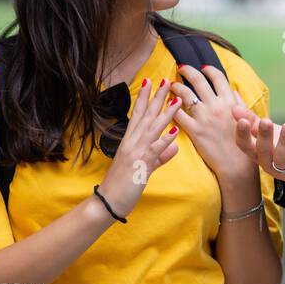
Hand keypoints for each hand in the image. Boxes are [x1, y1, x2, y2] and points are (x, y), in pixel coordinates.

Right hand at [97, 77, 182, 217]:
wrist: (107, 202)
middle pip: (145, 116)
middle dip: (156, 98)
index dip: (145, 98)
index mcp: (129, 142)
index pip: (138, 115)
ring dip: (165, 114)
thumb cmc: (123, 185)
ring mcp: (135, 153)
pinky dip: (164, 141)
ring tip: (177, 100)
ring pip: (152, 129)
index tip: (151, 82)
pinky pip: (154, 151)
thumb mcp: (143, 168)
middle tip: (166, 80)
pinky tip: (174, 131)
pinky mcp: (140, 165)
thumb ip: (159, 157)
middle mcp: (131, 143)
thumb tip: (173, 149)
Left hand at [166, 65, 258, 183]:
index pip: (218, 78)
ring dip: (176, 86)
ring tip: (171, 85)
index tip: (203, 67)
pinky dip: (171, 108)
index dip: (209, 70)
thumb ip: (239, 103)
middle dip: (188, 71)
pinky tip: (167, 105)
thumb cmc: (245, 142)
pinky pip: (178, 115)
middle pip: (198, 81)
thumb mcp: (247, 119)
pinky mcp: (194, 130)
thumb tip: (234, 91)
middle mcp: (216, 106)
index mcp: (230, 102)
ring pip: (185, 95)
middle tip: (181, 68)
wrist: (236, 164)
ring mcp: (204, 118)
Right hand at [230, 101, 284, 188]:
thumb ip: (253, 121)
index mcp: (257, 153)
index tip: (242, 121)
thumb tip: (234, 107)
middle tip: (266, 121)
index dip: (242, 135)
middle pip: (263, 151)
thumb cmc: (282, 147)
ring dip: (284, 142)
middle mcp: (268, 164)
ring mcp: (284, 172)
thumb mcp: (268, 134)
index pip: (245, 146)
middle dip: (264, 136)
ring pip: (282, 159)